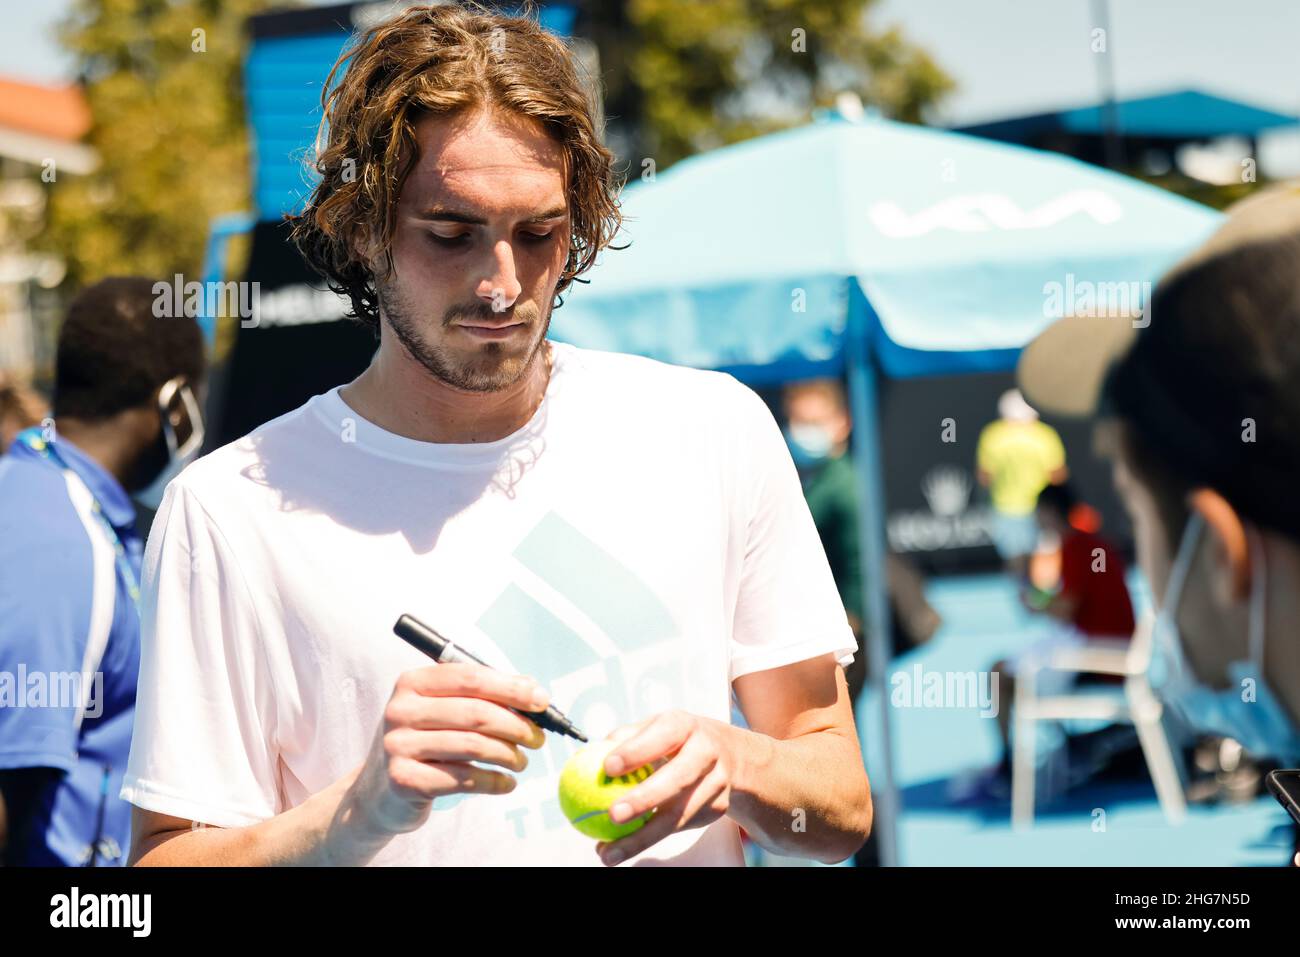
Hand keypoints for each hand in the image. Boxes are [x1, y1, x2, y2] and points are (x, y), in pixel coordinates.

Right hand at [348, 664, 549, 838]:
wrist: (380, 791)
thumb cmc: (425, 742)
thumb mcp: (444, 710)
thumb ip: (483, 696)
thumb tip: (533, 689)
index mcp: (413, 682)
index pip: (470, 678)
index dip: (511, 688)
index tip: (542, 701)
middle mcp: (401, 709)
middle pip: (476, 713)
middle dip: (516, 726)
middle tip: (538, 739)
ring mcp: (399, 745)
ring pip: (473, 746)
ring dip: (509, 755)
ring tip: (522, 762)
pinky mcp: (404, 780)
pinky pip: (463, 779)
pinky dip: (494, 781)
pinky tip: (506, 783)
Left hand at [593, 710, 738, 865]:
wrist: (732, 756)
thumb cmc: (679, 740)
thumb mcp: (656, 727)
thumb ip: (627, 737)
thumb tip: (592, 753)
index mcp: (684, 725)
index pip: (661, 735)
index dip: (636, 751)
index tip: (607, 768)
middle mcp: (705, 751)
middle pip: (678, 778)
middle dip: (645, 799)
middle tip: (612, 816)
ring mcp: (715, 782)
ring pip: (679, 815)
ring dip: (641, 838)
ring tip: (607, 852)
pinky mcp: (717, 809)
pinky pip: (679, 827)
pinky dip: (649, 839)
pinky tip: (622, 847)